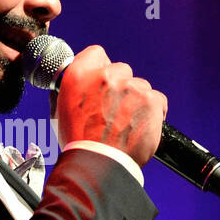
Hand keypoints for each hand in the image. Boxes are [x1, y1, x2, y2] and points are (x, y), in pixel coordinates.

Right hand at [50, 45, 167, 166]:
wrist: (98, 165)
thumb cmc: (79, 143)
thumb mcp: (61, 110)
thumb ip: (73, 89)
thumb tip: (80, 82)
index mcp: (80, 75)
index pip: (97, 54)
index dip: (101, 68)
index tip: (103, 81)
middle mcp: (106, 76)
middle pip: (121, 70)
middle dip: (120, 87)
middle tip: (114, 110)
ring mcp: (131, 87)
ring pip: (140, 86)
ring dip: (136, 100)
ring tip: (127, 123)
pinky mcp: (151, 101)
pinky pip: (157, 100)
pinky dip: (152, 112)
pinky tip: (141, 125)